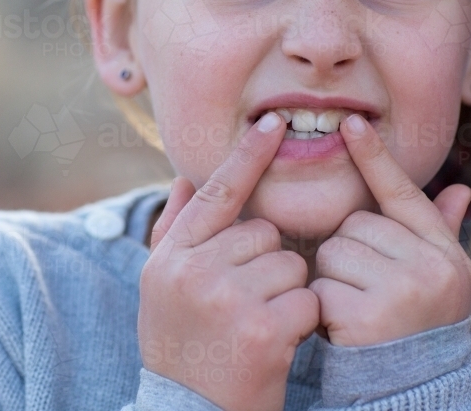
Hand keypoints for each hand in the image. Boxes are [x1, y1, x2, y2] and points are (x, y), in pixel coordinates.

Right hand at [139, 112, 319, 410]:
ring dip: (287, 294)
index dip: (249, 155)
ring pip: (290, 265)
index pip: (217, 193)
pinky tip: (277, 344)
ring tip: (259, 325)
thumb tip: (184, 179)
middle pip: (263, 233)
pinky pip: (307, 300)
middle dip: (268, 264)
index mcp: (170, 257)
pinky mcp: (261, 330)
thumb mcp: (162, 288)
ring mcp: (226, 300)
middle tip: (248, 304)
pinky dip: (303, 322)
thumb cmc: (182, 347)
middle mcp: (194, 271)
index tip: (275, 123)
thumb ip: (177, 231)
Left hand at [309, 114, 470, 346]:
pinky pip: (320, 286)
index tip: (351, 123)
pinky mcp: (366, 315)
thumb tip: (462, 189)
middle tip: (365, 288)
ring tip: (356, 305)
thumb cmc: (416, 322)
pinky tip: (343, 325)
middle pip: (353, 225)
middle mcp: (429, 267)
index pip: (403, 193)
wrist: (413, 386)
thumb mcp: (437, 277)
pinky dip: (322, 306)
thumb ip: (441, 231)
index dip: (374, 156)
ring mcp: (400, 291)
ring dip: (332, 278)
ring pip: (332, 252)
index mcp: (443, 252)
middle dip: (347, 253)